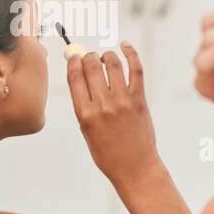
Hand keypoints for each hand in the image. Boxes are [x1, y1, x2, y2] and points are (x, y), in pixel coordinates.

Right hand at [68, 42, 161, 184]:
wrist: (135, 167)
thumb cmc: (108, 152)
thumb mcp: (87, 131)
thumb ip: (83, 105)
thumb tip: (80, 76)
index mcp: (84, 113)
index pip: (74, 76)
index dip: (73, 61)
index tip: (74, 56)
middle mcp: (102, 105)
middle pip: (90, 66)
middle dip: (88, 57)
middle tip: (91, 59)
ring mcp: (122, 102)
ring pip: (112, 63)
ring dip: (107, 55)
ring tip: (106, 58)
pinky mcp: (140, 100)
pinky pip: (136, 69)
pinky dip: (131, 53)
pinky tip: (125, 46)